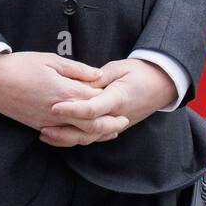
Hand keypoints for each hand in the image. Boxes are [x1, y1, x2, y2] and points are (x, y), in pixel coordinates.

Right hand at [0, 52, 129, 143]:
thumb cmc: (22, 65)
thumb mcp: (52, 60)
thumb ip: (78, 70)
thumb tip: (98, 75)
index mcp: (65, 91)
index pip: (96, 100)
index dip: (110, 100)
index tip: (121, 97)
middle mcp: (59, 110)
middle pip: (92, 123)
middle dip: (110, 124)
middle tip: (124, 122)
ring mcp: (48, 121)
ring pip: (78, 134)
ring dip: (96, 135)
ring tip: (110, 132)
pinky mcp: (38, 126)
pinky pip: (62, 137)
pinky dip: (76, 137)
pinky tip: (82, 134)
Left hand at [39, 58, 176, 146]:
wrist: (162, 85)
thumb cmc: (140, 72)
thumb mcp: (120, 67)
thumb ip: (99, 76)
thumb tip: (80, 81)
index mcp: (118, 98)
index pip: (93, 108)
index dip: (73, 109)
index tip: (54, 106)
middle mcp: (117, 116)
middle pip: (89, 129)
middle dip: (65, 129)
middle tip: (42, 124)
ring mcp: (116, 124)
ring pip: (90, 138)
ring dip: (67, 138)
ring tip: (44, 134)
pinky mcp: (113, 127)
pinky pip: (93, 138)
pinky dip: (75, 139)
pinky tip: (59, 137)